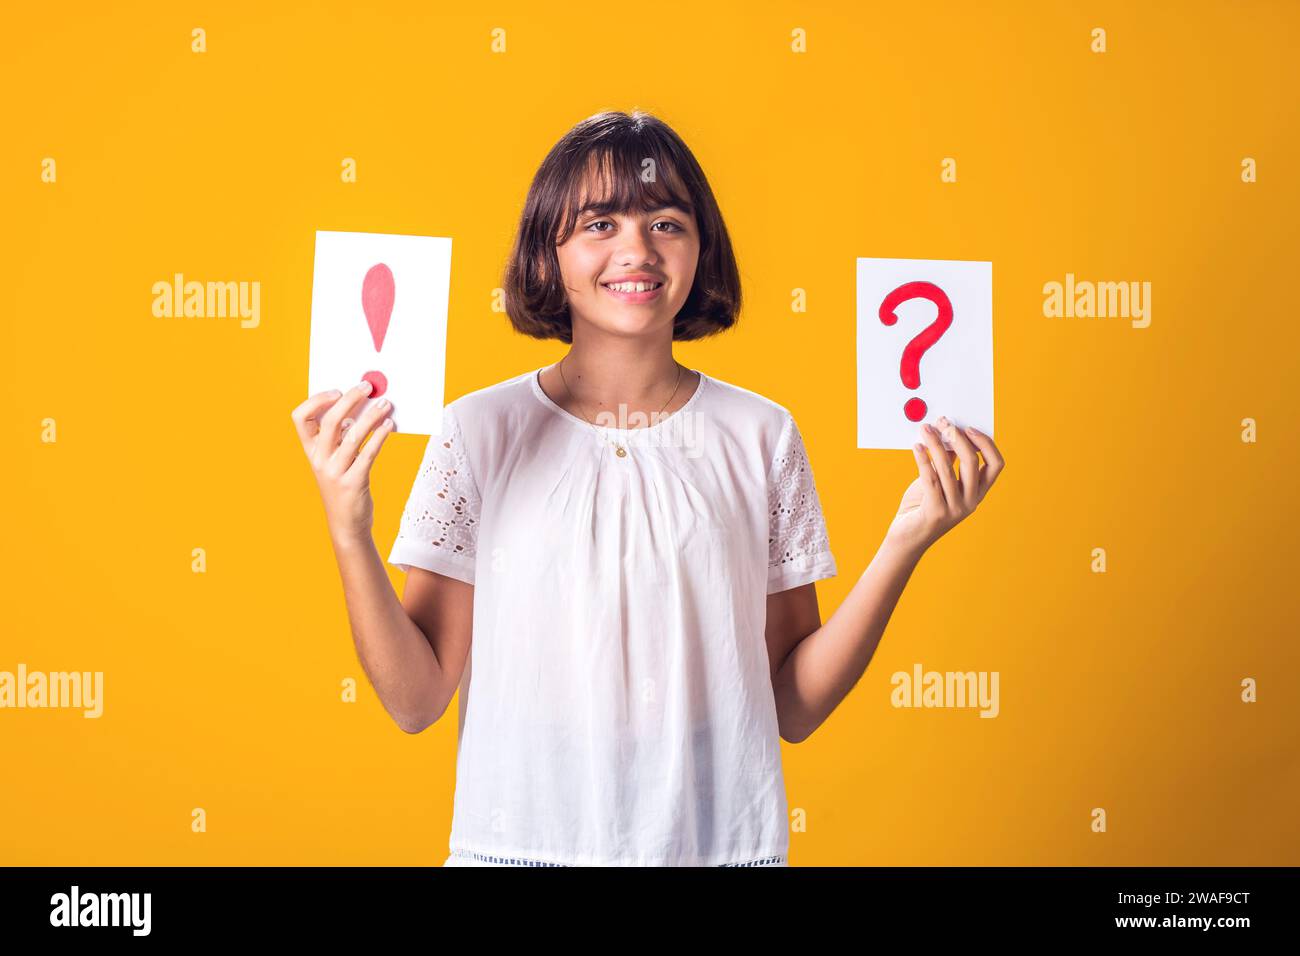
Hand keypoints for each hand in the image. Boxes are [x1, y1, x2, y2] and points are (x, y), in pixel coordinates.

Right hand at [290, 381, 395, 544]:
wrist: (346, 525)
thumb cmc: (343, 487)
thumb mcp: (334, 462)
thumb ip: (340, 438)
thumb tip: (360, 407)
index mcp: (310, 451)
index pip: (300, 418)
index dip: (316, 400)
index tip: (336, 390)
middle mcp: (319, 460)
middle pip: (330, 421)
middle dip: (350, 399)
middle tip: (367, 387)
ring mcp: (335, 472)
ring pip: (353, 435)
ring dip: (372, 416)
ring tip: (386, 404)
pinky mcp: (353, 482)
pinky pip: (369, 453)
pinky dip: (380, 436)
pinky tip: (389, 426)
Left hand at [883, 416, 1004, 557]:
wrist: (907, 539)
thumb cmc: (922, 507)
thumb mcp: (940, 482)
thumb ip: (947, 462)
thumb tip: (948, 433)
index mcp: (978, 493)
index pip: (996, 465)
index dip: (986, 443)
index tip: (969, 427)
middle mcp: (971, 501)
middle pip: (972, 462)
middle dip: (957, 437)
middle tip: (943, 422)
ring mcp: (954, 508)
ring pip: (947, 467)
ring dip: (935, 444)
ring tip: (925, 430)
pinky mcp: (935, 512)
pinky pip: (929, 478)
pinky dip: (922, 459)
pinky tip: (916, 447)